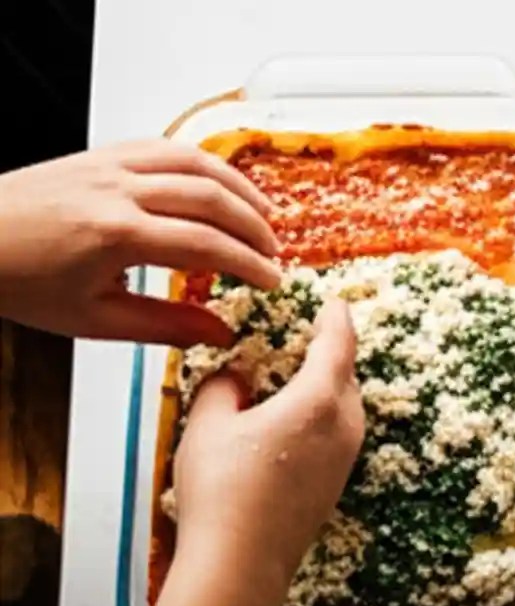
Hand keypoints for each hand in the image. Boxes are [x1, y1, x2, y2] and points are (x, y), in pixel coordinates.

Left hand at [0, 140, 282, 346]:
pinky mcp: (103, 153)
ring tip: (262, 214)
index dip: (248, 263)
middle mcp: (118, 190)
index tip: (271, 280)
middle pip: (211, 199)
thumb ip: (163, 325)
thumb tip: (219, 332)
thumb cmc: (18, 281)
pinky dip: (204, 164)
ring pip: (196, 163)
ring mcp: (110, 165)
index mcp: (116, 235)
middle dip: (253, 227)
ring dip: (238, 188)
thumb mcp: (92, 319)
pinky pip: (167, 146)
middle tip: (273, 252)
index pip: (206, 244)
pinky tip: (220, 184)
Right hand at [171, 299, 365, 584]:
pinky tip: (288, 425)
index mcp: (320, 400)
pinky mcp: (336, 483)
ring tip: (289, 379)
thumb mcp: (209, 424)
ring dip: (323, 388)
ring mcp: (345, 458)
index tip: (333, 301)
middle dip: (328, 353)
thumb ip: (223, 386)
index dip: (336, 317)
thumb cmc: (223, 490)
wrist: (240, 564)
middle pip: (345, 375)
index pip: (338, 343)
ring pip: (343, 407)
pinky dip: (319, 418)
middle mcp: (344, 426)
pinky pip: (336, 434)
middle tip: (302, 337)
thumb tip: (234, 377)